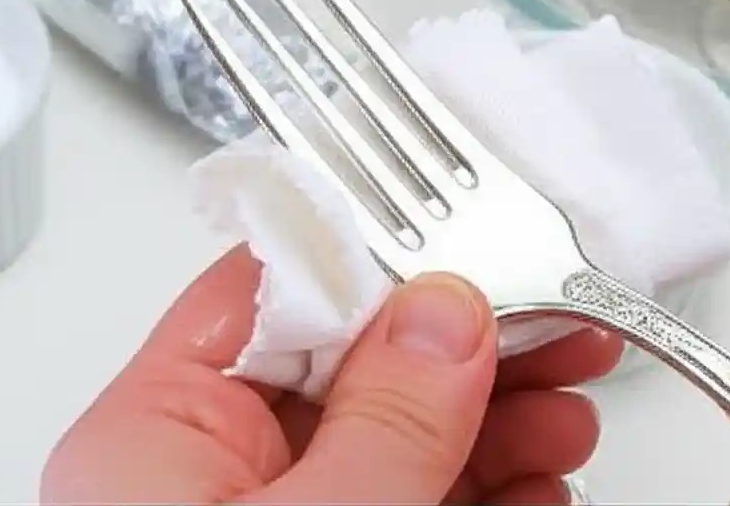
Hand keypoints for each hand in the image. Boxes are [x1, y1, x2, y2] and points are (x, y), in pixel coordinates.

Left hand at [41, 244, 621, 503]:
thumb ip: (388, 417)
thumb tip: (446, 310)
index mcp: (159, 435)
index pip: (270, 291)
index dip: (382, 260)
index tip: (477, 248)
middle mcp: (210, 473)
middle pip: (354, 362)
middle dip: (468, 347)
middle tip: (557, 327)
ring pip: (400, 434)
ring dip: (498, 418)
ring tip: (570, 413)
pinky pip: (420, 500)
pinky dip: (492, 490)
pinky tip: (545, 487)